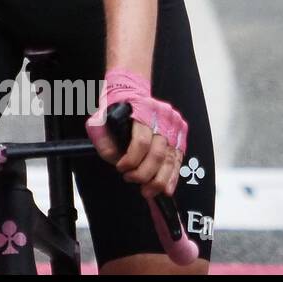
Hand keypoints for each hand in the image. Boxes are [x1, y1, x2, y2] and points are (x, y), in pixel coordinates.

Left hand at [86, 69, 186, 199]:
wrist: (132, 91)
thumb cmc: (116, 106)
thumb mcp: (101, 117)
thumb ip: (103, 138)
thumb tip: (113, 159)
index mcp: (143, 110)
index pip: (141, 141)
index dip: (131, 159)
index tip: (121, 168)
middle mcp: (163, 118)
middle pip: (158, 154)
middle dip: (144, 173)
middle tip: (131, 180)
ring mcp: (174, 127)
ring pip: (171, 160)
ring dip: (159, 180)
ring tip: (147, 191)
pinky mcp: (181, 136)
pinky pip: (178, 160)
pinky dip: (172, 177)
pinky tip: (165, 189)